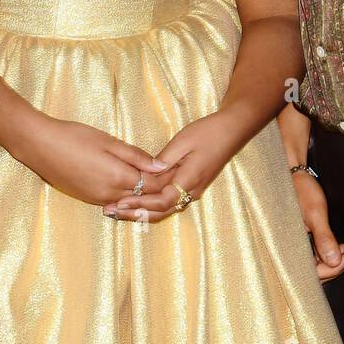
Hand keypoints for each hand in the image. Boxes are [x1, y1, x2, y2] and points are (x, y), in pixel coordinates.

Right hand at [18, 116, 169, 206]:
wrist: (39, 146)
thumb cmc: (74, 136)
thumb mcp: (108, 141)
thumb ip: (135, 156)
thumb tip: (160, 166)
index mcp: (118, 178)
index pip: (153, 185)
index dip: (166, 179)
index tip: (177, 170)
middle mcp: (110, 194)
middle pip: (143, 198)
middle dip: (157, 189)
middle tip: (171, 178)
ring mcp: (97, 199)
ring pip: (128, 202)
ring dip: (141, 195)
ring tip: (153, 182)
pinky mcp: (86, 199)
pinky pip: (113, 201)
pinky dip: (124, 196)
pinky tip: (128, 186)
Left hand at [106, 114, 237, 222]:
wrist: (232, 130)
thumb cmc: (208, 132)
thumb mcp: (183, 141)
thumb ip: (164, 159)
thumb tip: (148, 172)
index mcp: (190, 179)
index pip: (162, 201)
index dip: (141, 204)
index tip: (121, 202)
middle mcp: (192, 190)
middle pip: (161, 211)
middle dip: (135, 214)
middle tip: (111, 212)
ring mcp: (192, 190)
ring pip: (164, 209)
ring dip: (141, 212)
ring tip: (118, 211)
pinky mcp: (191, 186)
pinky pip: (169, 201)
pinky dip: (151, 205)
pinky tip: (136, 202)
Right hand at [292, 171, 343, 282]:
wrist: (294, 174)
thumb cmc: (300, 189)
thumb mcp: (315, 212)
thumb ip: (324, 238)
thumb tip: (334, 261)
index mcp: (285, 244)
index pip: (308, 272)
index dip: (329, 270)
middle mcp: (286, 248)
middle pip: (310, 272)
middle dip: (331, 267)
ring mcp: (292, 244)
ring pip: (311, 265)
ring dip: (328, 261)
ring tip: (342, 250)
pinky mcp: (297, 240)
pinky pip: (310, 255)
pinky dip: (324, 254)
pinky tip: (334, 247)